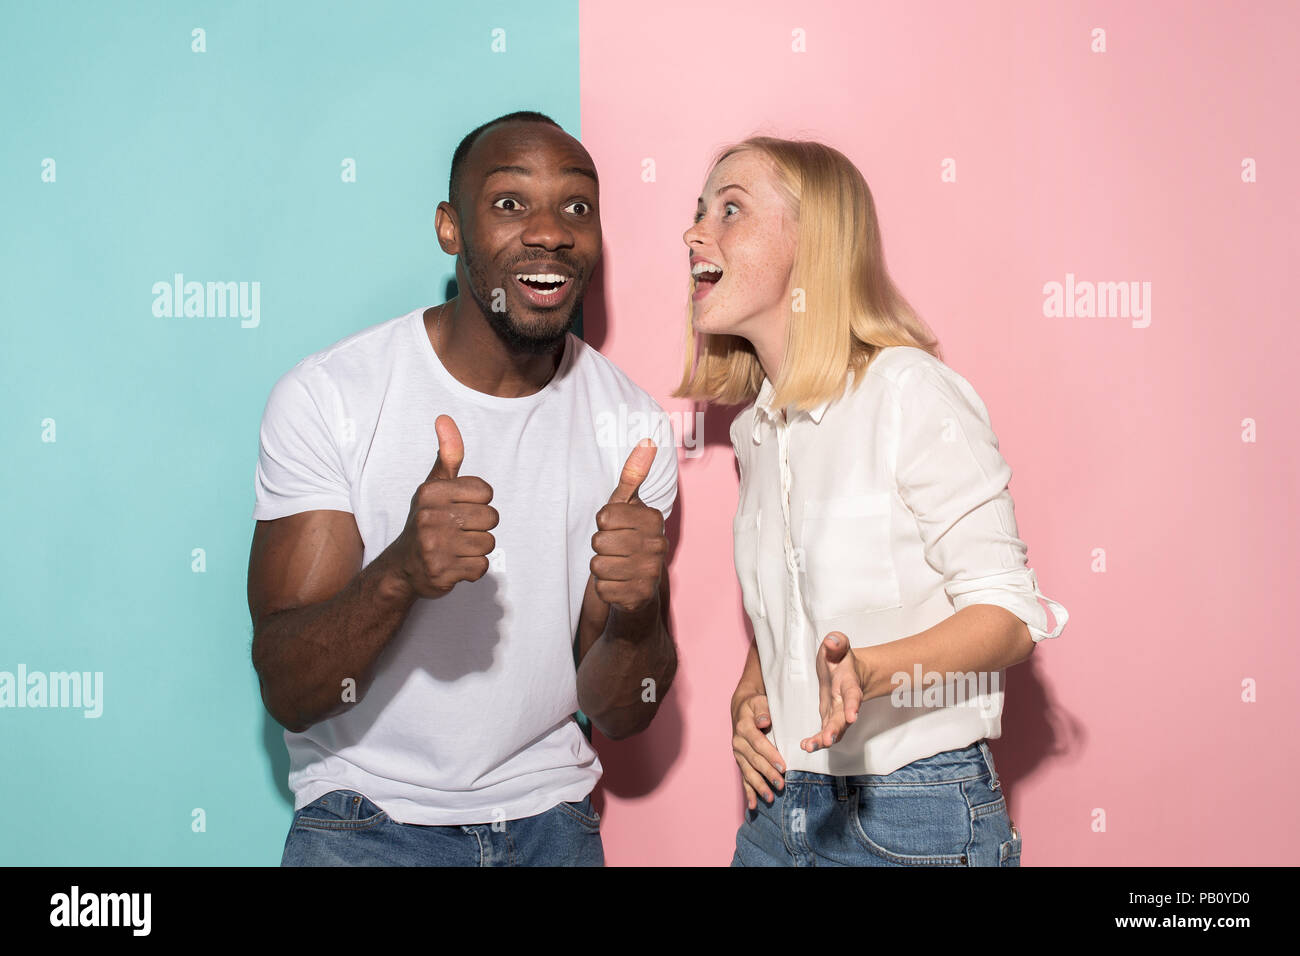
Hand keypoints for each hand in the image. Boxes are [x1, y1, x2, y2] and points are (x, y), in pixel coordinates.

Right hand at [394, 414, 498, 598]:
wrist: (404, 567)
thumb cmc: (427, 521)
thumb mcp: (434, 486)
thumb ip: (447, 454)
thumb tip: (445, 418)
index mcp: (431, 492)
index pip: (486, 492)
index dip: (479, 503)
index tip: (460, 509)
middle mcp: (429, 516)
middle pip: (491, 518)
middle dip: (481, 527)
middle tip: (459, 531)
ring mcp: (434, 546)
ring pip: (489, 544)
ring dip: (477, 549)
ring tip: (456, 548)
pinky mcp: (441, 572)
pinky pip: (482, 567)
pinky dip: (473, 569)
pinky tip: (455, 564)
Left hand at [589, 439, 666, 614]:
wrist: (639, 589)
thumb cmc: (627, 539)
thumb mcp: (627, 507)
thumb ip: (633, 475)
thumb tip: (648, 440)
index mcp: (653, 519)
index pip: (603, 516)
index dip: (602, 524)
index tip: (615, 529)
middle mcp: (657, 544)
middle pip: (599, 541)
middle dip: (599, 547)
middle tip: (614, 550)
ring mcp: (650, 572)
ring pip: (598, 565)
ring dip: (600, 568)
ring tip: (616, 567)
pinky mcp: (639, 597)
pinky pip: (602, 588)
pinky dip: (604, 588)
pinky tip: (618, 585)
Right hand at [731, 688, 785, 809]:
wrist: (742, 709)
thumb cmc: (756, 705)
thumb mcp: (759, 702)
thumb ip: (762, 710)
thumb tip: (764, 721)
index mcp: (744, 727)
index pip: (758, 743)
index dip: (770, 755)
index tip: (782, 766)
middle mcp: (738, 742)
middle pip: (754, 761)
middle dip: (767, 774)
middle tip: (781, 785)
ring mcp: (738, 754)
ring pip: (748, 772)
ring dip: (758, 786)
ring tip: (769, 798)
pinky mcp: (741, 762)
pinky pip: (744, 778)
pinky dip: (749, 792)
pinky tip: (753, 806)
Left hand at [800, 631, 868, 752]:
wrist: (849, 672)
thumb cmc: (841, 658)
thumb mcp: (839, 645)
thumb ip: (837, 642)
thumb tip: (831, 641)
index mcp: (849, 683)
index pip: (853, 694)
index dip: (853, 705)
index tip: (852, 716)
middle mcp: (845, 702)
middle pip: (842, 718)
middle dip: (836, 729)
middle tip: (828, 740)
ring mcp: (838, 713)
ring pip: (834, 730)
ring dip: (824, 740)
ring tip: (810, 747)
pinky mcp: (830, 719)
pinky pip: (825, 733)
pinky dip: (816, 741)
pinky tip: (805, 746)